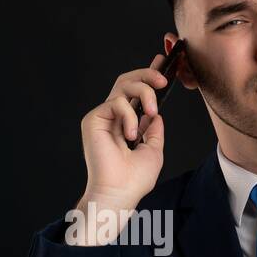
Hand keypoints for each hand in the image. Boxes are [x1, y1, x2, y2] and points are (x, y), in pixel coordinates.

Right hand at [77, 52, 169, 214]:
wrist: (119, 194)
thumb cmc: (134, 179)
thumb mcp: (154, 151)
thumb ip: (154, 130)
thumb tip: (156, 114)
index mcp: (126, 123)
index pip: (136, 93)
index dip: (147, 75)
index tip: (163, 62)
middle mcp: (113, 118)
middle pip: (127, 81)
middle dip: (147, 74)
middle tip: (163, 79)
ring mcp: (102, 117)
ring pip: (123, 86)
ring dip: (144, 93)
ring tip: (152, 112)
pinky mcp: (93, 119)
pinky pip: (116, 102)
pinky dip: (129, 115)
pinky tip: (131, 135)